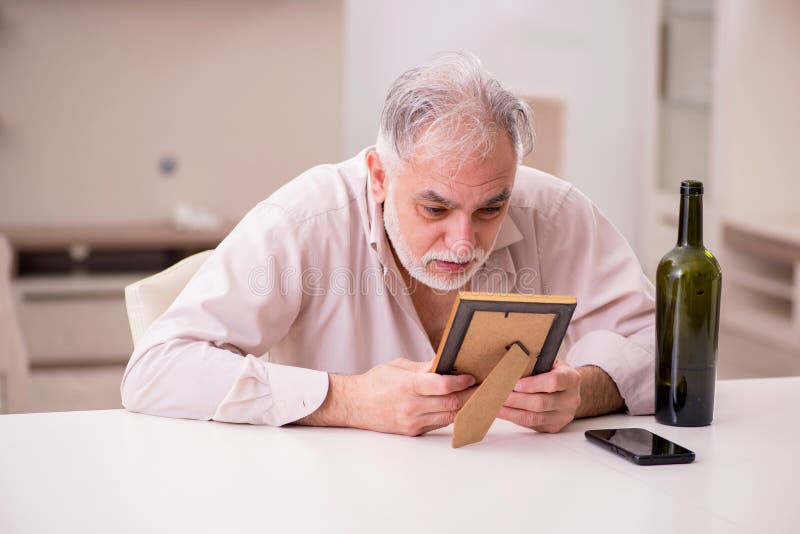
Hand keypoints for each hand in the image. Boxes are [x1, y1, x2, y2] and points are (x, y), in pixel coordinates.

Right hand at [348, 358, 476, 435]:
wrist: (355, 405)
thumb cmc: (376, 382)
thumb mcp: (397, 366)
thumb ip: (423, 368)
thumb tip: (445, 364)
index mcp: (406, 385)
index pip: (440, 385)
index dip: (460, 382)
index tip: (471, 377)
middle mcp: (410, 406)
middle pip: (449, 403)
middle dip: (469, 395)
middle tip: (482, 387)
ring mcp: (412, 422)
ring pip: (448, 416)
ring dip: (464, 407)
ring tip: (475, 396)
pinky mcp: (413, 432)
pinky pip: (439, 424)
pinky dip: (450, 414)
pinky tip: (457, 406)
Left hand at [497, 360, 580, 432]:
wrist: (569, 389)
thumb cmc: (555, 372)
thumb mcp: (550, 362)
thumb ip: (535, 364)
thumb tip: (508, 366)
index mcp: (571, 378)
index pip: (553, 382)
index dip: (532, 384)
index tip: (515, 384)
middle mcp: (570, 399)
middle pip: (540, 403)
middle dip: (515, 399)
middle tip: (497, 394)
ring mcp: (563, 416)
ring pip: (533, 417)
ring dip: (511, 412)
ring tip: (495, 405)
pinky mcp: (554, 427)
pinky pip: (531, 424)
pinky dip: (514, 417)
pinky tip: (503, 411)